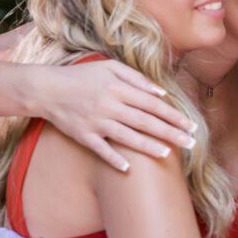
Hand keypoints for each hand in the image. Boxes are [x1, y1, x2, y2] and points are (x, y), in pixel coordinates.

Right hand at [34, 60, 196, 171]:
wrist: (46, 89)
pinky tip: (129, 169)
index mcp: (118, 88)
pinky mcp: (83, 136)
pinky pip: (101, 150)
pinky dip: (114, 160)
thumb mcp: (109, 67)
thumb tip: (161, 92)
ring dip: (149, 146)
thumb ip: (137, 78)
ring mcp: (96, 122)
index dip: (173, 115)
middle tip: (191, 142)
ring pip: (127, 137)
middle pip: (145, 122)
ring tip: (168, 153)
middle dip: (170, 132)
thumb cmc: (82, 76)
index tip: (191, 124)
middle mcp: (109, 106)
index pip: (153, 104)